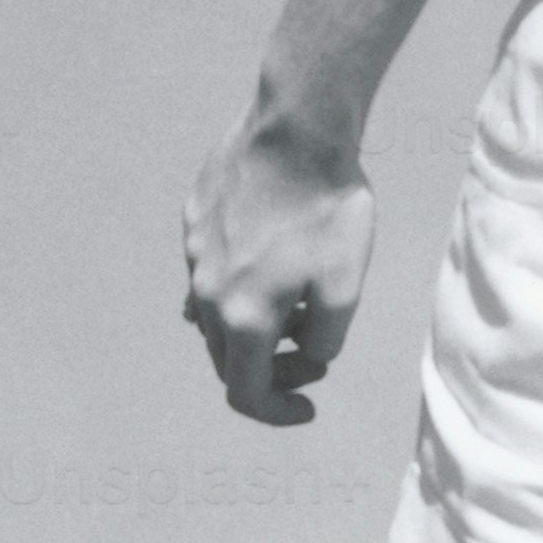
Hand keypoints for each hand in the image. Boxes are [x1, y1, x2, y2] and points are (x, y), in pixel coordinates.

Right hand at [182, 113, 375, 424]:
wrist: (295, 131)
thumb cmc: (328, 208)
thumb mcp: (347, 287)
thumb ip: (326, 337)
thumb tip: (310, 350)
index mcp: (242, 317)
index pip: (246, 393)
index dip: (277, 411)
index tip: (309, 406)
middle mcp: (205, 293)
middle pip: (227, 360)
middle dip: (273, 370)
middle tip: (314, 354)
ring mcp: (195, 255)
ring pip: (213, 316)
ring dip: (253, 328)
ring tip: (300, 306)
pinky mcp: (194, 222)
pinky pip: (208, 272)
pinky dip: (237, 287)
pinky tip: (267, 270)